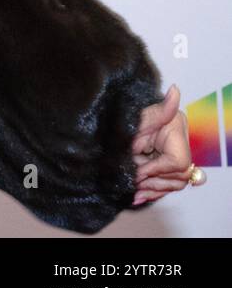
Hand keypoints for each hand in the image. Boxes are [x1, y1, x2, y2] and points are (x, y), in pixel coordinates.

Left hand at [131, 84, 196, 206]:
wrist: (109, 117)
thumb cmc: (123, 113)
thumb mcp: (138, 115)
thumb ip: (160, 108)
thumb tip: (174, 90)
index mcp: (175, 130)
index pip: (177, 162)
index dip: (156, 169)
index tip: (137, 172)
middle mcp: (178, 144)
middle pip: (178, 176)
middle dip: (154, 182)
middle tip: (133, 184)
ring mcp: (170, 156)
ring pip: (173, 184)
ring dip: (153, 190)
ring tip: (134, 191)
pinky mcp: (161, 166)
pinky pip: (164, 185)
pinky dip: (151, 192)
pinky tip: (136, 197)